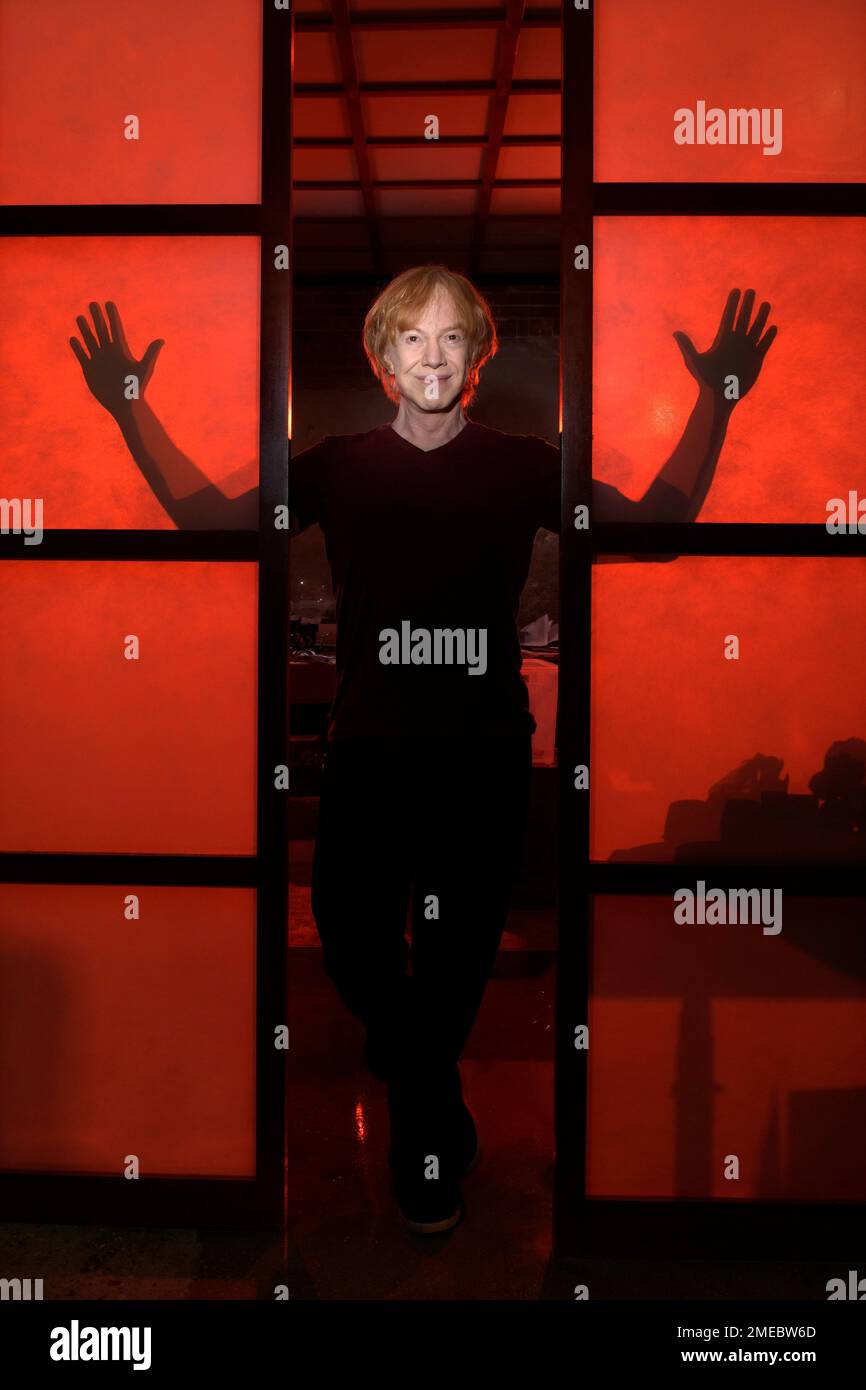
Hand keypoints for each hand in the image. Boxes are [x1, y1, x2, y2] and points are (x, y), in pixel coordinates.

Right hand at [69, 301, 163, 416]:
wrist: (125, 405)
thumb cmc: (137, 389)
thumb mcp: (144, 370)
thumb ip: (151, 354)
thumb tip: (162, 340)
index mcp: (121, 350)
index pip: (115, 328)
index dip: (112, 316)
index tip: (109, 303)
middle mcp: (109, 353)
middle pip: (102, 331)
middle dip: (97, 318)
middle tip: (92, 303)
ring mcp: (99, 360)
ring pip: (90, 341)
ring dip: (85, 329)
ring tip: (80, 317)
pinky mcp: (90, 370)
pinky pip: (82, 356)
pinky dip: (78, 347)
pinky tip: (73, 339)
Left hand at [673, 288, 776, 403]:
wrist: (718, 397)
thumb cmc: (704, 381)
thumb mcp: (695, 362)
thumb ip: (687, 347)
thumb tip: (675, 333)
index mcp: (722, 340)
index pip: (728, 317)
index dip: (732, 304)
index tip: (736, 290)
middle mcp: (735, 342)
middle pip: (743, 319)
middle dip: (747, 305)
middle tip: (751, 290)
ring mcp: (746, 349)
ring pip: (756, 329)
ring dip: (761, 317)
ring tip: (766, 304)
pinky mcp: (756, 359)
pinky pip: (764, 345)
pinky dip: (768, 337)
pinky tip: (772, 327)